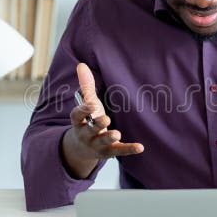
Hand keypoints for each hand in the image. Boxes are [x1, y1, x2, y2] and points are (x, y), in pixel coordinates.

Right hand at [62, 63, 143, 178]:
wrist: (82, 149)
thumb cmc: (87, 120)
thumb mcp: (86, 105)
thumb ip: (86, 86)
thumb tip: (81, 65)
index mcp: (78, 121)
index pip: (77, 116)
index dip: (83, 110)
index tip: (92, 104)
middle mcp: (85, 134)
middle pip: (89, 130)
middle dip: (97, 125)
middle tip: (105, 118)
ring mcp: (96, 145)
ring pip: (102, 142)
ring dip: (109, 137)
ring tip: (117, 133)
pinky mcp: (108, 152)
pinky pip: (118, 151)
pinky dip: (129, 149)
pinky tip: (140, 147)